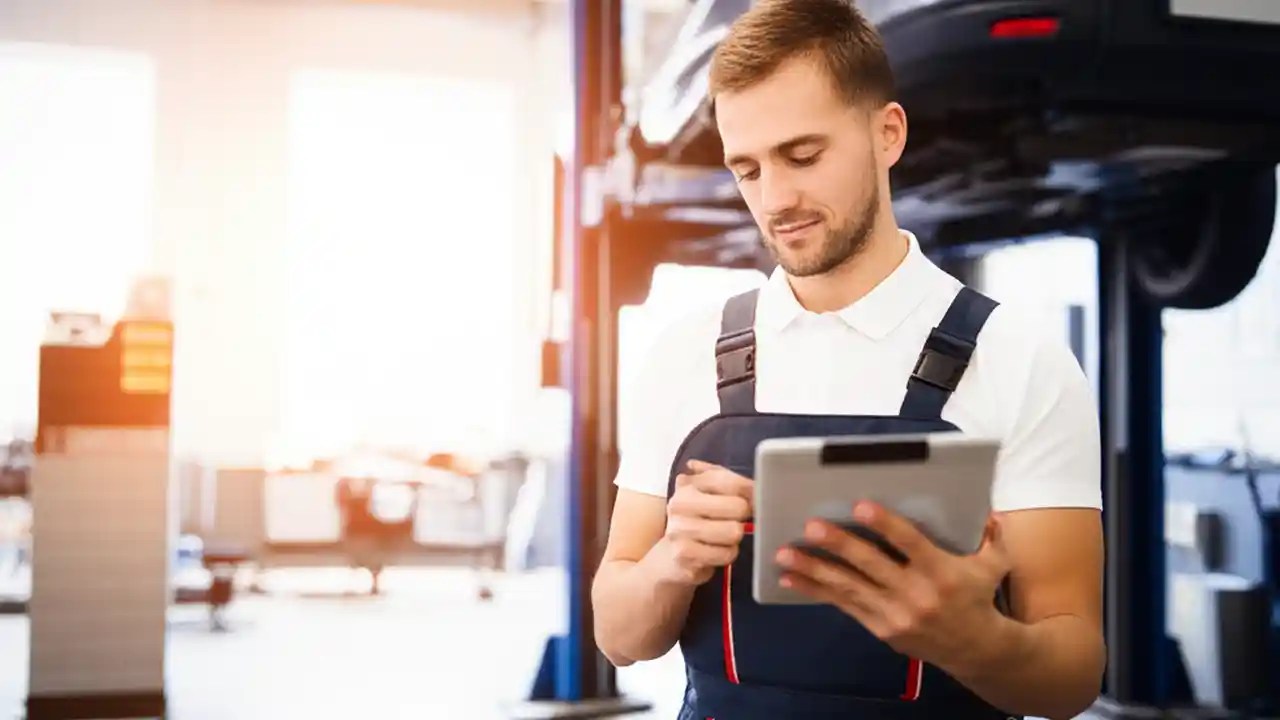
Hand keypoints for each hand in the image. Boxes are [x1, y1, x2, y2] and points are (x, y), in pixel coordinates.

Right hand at [660, 460, 753, 585]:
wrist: (668, 558)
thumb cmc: (695, 523)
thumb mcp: (707, 495)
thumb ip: (730, 481)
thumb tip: (755, 481)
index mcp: (688, 485)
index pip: (731, 482)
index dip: (752, 492)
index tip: (756, 500)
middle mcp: (680, 504)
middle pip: (738, 507)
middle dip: (742, 517)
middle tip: (733, 521)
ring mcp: (680, 529)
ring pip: (734, 532)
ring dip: (734, 538)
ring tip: (721, 538)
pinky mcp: (684, 554)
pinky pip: (726, 553)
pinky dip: (726, 554)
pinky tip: (715, 552)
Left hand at [776, 501, 1011, 671]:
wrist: (976, 651)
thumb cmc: (979, 597)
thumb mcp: (994, 564)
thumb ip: (991, 535)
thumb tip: (986, 508)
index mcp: (942, 572)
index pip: (910, 543)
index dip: (885, 524)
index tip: (860, 505)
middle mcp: (916, 594)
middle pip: (872, 564)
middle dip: (839, 544)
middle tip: (811, 526)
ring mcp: (895, 614)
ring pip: (849, 586)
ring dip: (814, 569)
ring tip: (785, 552)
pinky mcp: (880, 628)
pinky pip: (843, 604)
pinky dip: (815, 590)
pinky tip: (791, 577)